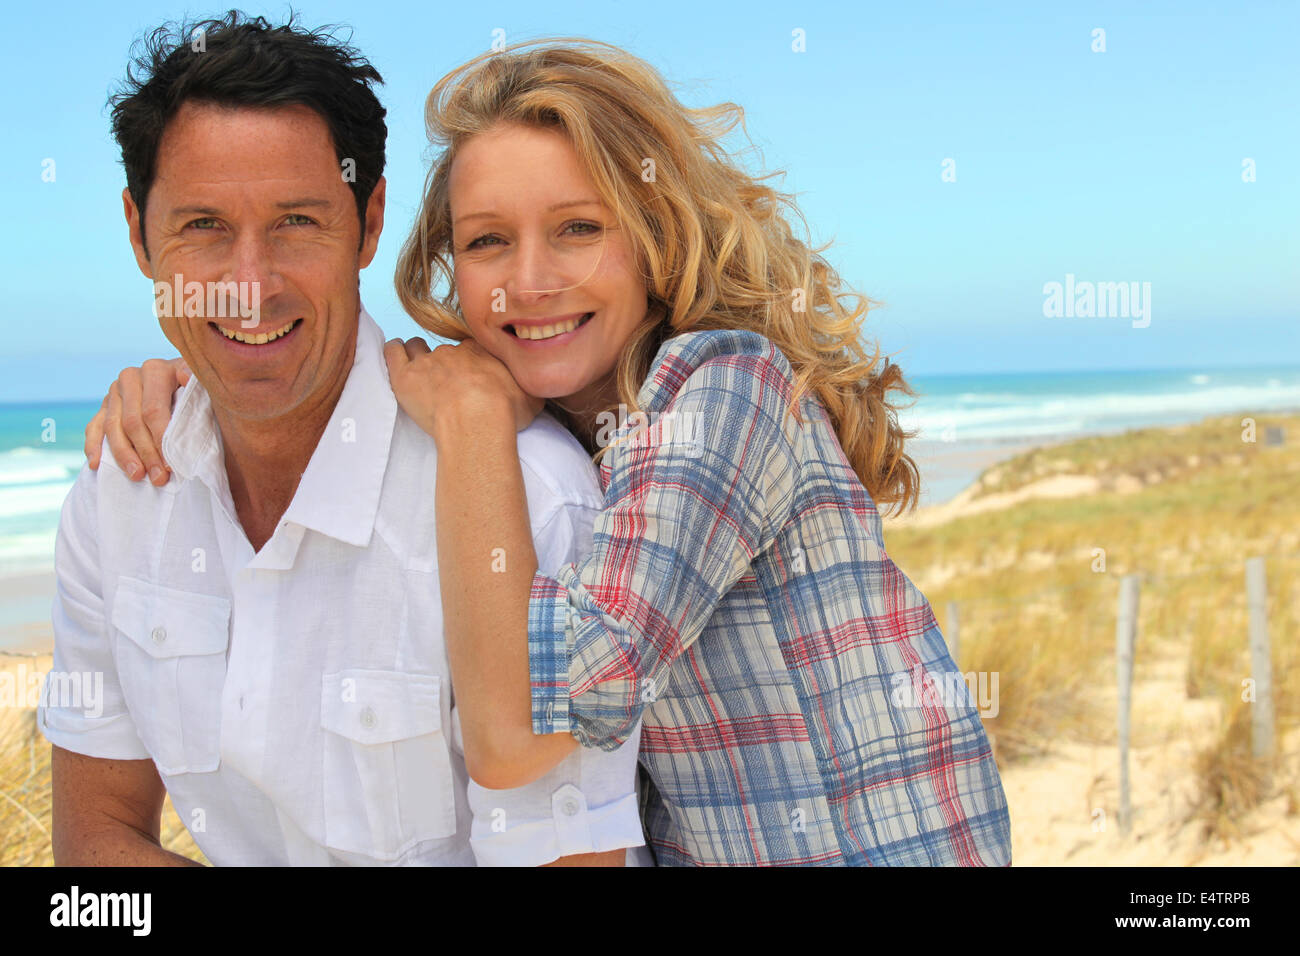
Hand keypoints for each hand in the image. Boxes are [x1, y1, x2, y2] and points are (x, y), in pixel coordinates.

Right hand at [85, 357, 191, 483]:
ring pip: (113, 427)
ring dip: (123, 455)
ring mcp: (115, 391)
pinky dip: (93, 445)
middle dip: (146, 453)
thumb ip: (197, 382)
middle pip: (133, 422)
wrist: (179, 379)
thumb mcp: (201, 383)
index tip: (171, 465)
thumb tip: (187, 378)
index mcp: (155, 370)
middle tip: (158, 478)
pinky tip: (95, 464)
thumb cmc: (196, 389)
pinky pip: (94, 426)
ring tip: (137, 476)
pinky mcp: (104, 404)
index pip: (153, 410)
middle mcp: (131, 377)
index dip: (161, 440)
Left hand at [383, 336, 543, 437]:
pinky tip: (396, 360)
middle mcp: (452, 352)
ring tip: (420, 374)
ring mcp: (426, 362)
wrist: (478, 420)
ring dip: (416, 356)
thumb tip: (538, 389)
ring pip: (416, 346)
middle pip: (444, 351)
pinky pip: (392, 351)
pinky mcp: (404, 376)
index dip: (471, 363)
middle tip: (449, 386)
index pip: (471, 349)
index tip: (474, 378)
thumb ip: (531, 388)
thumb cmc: (506, 412)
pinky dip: (393, 353)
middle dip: (445, 365)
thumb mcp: (532, 398)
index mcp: (481, 353)